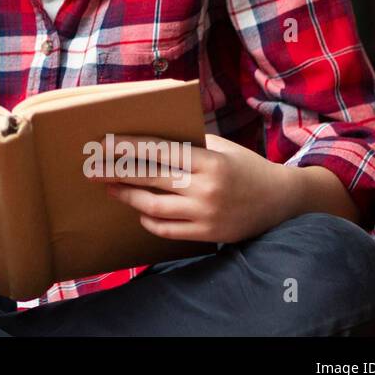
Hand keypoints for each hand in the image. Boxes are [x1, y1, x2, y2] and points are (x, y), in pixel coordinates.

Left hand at [87, 133, 295, 244]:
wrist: (282, 201)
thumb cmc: (245, 167)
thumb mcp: (220, 148)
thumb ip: (188, 144)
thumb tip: (145, 139)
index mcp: (209, 161)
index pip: (159, 151)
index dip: (129, 147)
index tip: (105, 144)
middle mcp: (206, 188)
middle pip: (150, 179)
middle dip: (117, 173)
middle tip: (92, 169)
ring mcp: (206, 214)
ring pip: (153, 207)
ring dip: (127, 196)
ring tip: (109, 188)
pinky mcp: (208, 235)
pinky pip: (167, 229)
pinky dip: (148, 219)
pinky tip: (138, 209)